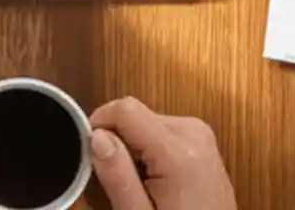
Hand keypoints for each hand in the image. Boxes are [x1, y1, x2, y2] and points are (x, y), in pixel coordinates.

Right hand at [88, 96, 235, 209]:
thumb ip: (117, 175)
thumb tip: (96, 135)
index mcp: (178, 152)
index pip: (125, 109)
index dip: (100, 126)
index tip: (94, 156)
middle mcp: (193, 134)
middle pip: (135, 115)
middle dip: (119, 143)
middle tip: (121, 182)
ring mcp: (200, 136)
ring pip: (145, 121)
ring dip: (134, 148)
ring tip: (141, 185)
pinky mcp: (201, 141)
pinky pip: (160, 131)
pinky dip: (149, 150)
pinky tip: (156, 180)